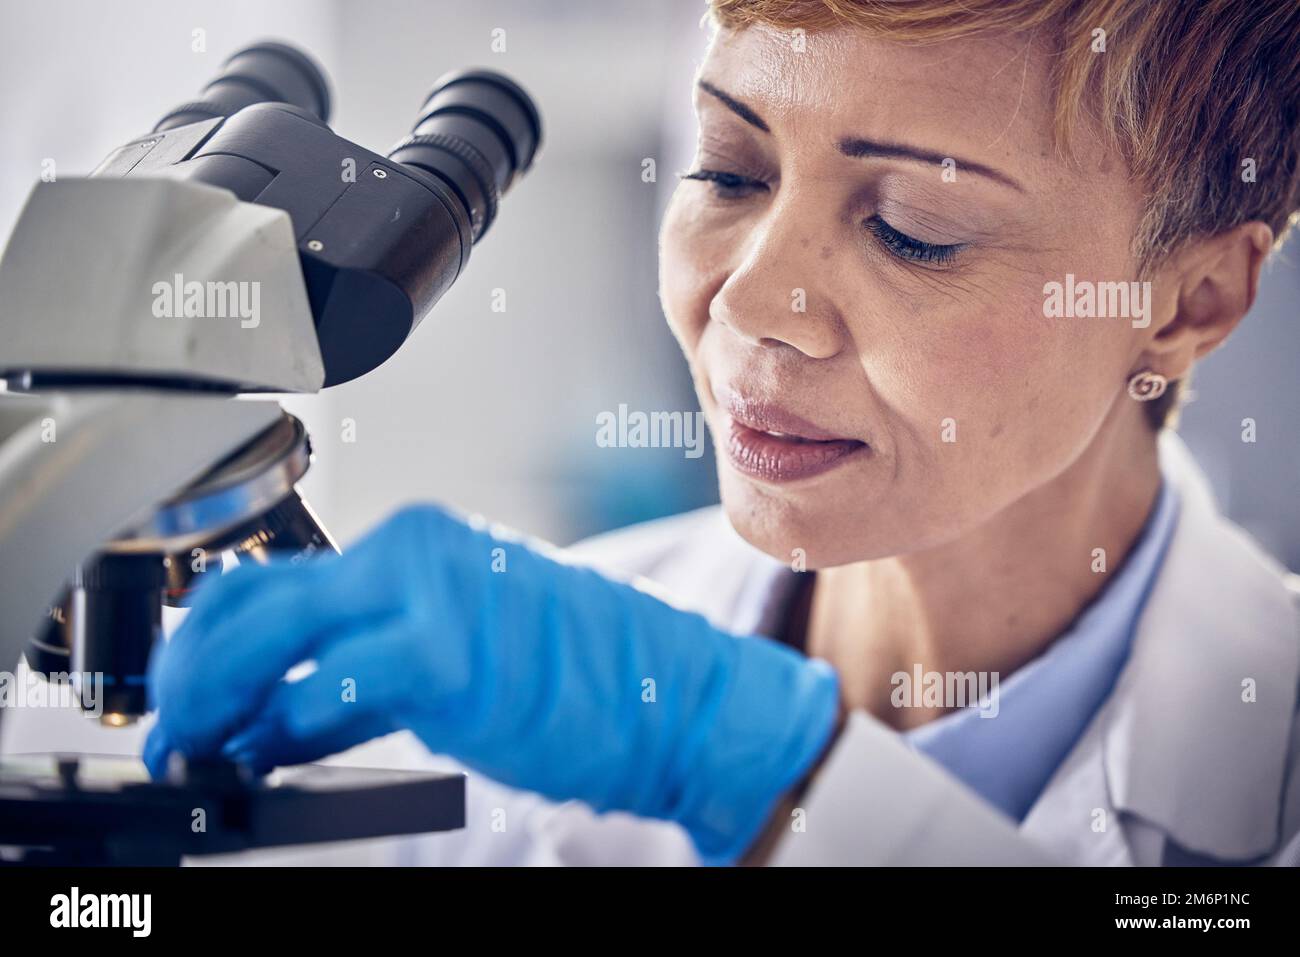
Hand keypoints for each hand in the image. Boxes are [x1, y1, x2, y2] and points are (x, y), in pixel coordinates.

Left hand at [145, 504, 839, 862]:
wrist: (680, 697)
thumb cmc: (584, 673)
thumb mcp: (463, 635)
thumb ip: (365, 653)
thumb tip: (270, 698)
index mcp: (417, 541)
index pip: (270, 574)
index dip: (203, 637)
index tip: (181, 685)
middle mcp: (413, 552)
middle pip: (251, 601)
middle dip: (189, 672)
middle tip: (170, 730)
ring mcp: (428, 597)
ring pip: (270, 643)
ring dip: (216, 704)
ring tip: (199, 751)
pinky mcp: (446, 658)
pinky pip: (325, 698)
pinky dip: (278, 733)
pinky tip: (262, 757)